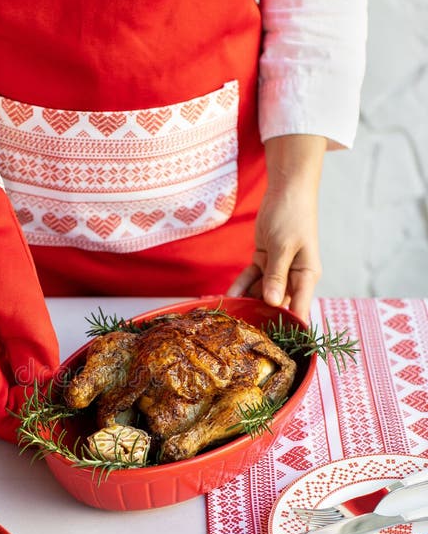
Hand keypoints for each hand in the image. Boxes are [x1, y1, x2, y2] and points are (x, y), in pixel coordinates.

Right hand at [0, 184, 58, 441]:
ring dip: (25, 384)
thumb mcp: (20, 307)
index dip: (41, 426)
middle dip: (35, 407)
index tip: (75, 427)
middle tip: (77, 405)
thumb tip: (45, 394)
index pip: (3, 419)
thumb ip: (34, 358)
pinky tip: (36, 355)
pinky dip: (10, 363)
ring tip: (65, 382)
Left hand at [227, 134, 325, 322]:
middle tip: (242, 333)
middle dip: (261, 317)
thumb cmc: (292, 216)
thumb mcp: (283, 247)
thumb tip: (273, 302)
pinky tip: (226, 297)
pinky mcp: (264, 262)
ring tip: (229, 317)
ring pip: (261, 293)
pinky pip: (251, 279)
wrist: (286, 189)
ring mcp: (279, 270)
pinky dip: (240, 287)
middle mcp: (294, 278)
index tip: (273, 343)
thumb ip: (277, 276)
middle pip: (278, 305)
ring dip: (246, 302)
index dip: (288, 327)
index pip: (299, 309)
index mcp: (307, 277)